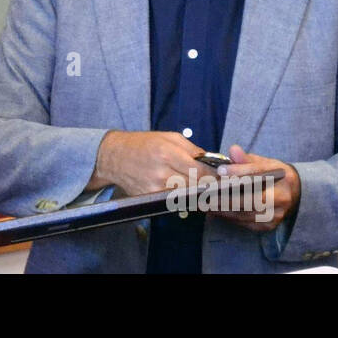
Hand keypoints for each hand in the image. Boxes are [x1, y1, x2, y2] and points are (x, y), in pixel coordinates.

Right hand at [88, 130, 207, 196]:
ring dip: (196, 193)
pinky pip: (172, 201)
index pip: (199, 171)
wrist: (114, 157)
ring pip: (185, 196)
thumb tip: (211, 160)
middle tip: (218, 184)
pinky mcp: (149, 197)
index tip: (223, 177)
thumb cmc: (142, 144)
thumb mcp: (168, 137)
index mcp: (166, 153)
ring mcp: (154, 187)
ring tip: (202, 188)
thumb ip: (191, 148)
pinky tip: (184, 191)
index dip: (214, 176)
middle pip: (194, 186)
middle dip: (208, 185)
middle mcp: (160, 172)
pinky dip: (181, 198)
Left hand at [208, 144, 299, 231]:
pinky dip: (227, 216)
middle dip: (227, 196)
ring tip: (204, 201)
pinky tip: (213, 209)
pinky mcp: (267, 226)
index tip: (220, 170)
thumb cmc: (272, 175)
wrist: (290, 193)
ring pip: (245, 213)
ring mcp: (275, 215)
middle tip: (206, 191)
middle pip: (251, 199)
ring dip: (223, 208)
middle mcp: (282, 199)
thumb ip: (246, 159)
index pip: (259, 175)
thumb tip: (233, 150)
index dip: (239, 172)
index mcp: (282, 178)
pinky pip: (244, 222)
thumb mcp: (263, 162)